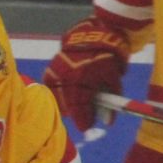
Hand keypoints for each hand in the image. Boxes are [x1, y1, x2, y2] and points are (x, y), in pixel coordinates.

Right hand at [43, 15, 130, 131]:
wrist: (92, 34)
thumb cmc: (107, 55)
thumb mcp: (113, 77)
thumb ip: (110, 99)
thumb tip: (108, 121)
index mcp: (79, 78)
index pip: (78, 106)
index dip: (83, 119)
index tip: (88, 128)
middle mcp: (63, 78)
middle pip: (66, 106)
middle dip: (78, 113)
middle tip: (89, 116)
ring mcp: (54, 74)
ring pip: (58, 100)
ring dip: (69, 105)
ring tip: (81, 104)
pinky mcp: (50, 71)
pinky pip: (54, 91)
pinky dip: (62, 96)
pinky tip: (71, 95)